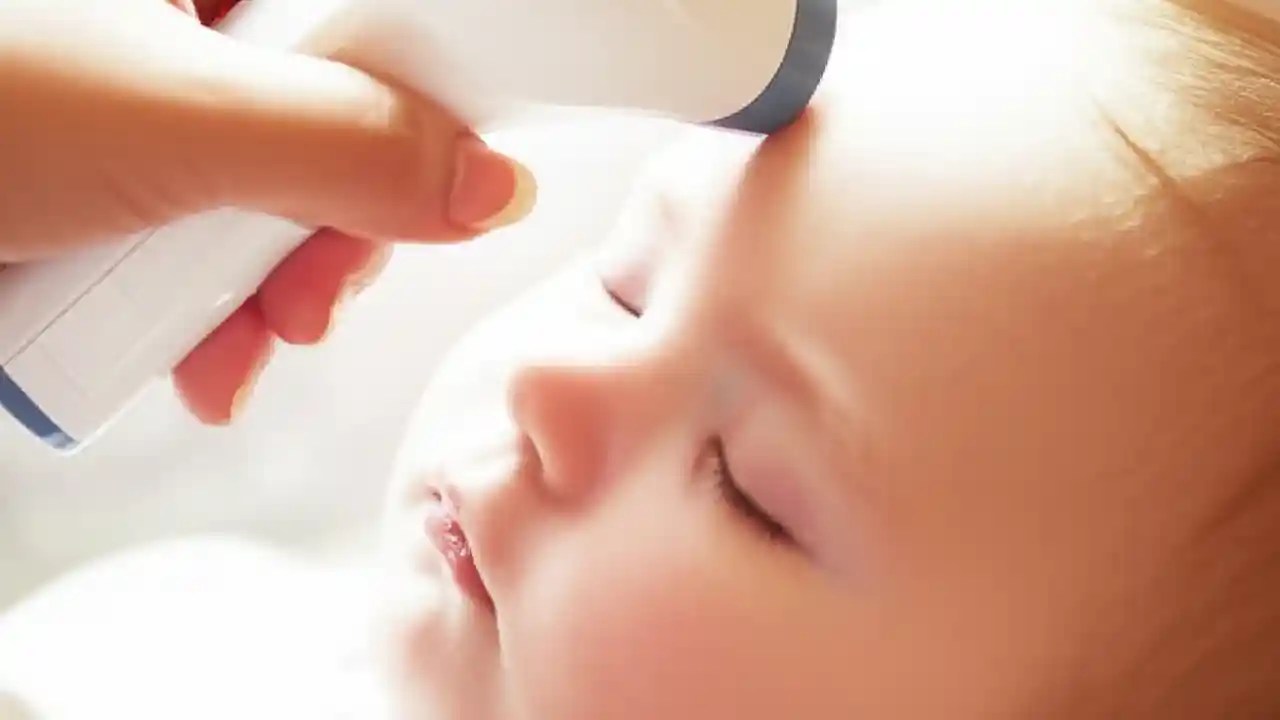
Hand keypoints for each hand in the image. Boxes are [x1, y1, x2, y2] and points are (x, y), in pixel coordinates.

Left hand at [0, 0, 535, 423]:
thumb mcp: (160, 123)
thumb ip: (343, 145)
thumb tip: (486, 182)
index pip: (360, 18)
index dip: (415, 91)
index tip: (450, 172)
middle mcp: (168, 23)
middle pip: (322, 114)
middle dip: (326, 230)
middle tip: (309, 293)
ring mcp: (133, 100)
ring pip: (262, 190)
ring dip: (267, 293)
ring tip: (234, 348)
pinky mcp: (105, 181)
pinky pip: (199, 237)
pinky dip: (209, 311)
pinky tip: (198, 357)